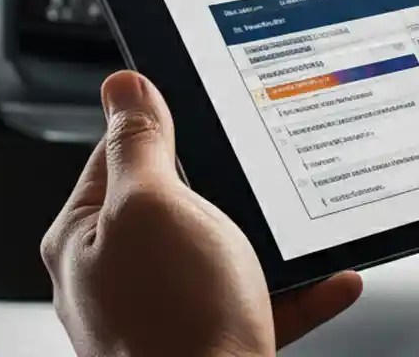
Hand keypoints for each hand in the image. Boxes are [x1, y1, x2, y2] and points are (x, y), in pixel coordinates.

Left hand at [41, 71, 361, 356]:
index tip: (203, 102)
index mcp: (85, 236)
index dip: (160, 122)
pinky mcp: (208, 343)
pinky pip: (263, 303)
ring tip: (306, 224)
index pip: (116, 153)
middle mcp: (117, 275)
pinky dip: (300, 291)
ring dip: (271, 241)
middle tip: (263, 165)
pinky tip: (333, 278)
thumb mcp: (154, 206)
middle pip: (175, 203)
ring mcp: (163, 312)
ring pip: (223, 254)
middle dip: (226, 185)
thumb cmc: (172, 322)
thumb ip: (140, 144)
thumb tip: (123, 87)